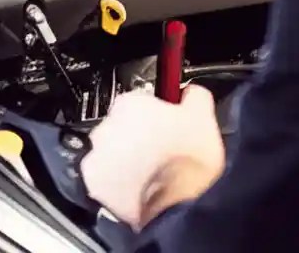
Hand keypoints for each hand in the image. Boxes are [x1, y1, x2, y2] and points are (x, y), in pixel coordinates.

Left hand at [81, 86, 225, 229]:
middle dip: (138, 136)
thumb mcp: (204, 116)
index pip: (140, 99)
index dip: (157, 113)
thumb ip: (194, 95)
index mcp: (131, 103)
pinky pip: (105, 179)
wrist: (178, 206)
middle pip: (123, 125)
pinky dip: (118, 183)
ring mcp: (97, 156)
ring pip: (112, 152)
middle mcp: (107, 126)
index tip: (168, 124)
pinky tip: (139, 188)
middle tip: (162, 151)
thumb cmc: (188, 162)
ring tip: (151, 173)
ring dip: (126, 159)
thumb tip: (192, 92)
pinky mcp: (94, 184)